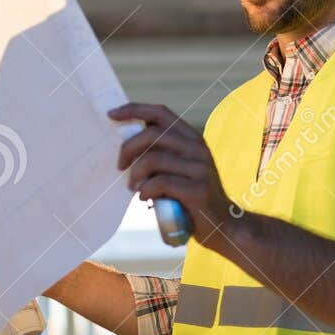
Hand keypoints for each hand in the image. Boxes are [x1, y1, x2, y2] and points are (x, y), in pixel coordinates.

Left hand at [111, 102, 239, 242]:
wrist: (222, 224)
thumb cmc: (190, 197)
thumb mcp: (178, 169)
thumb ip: (161, 154)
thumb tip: (125, 145)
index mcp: (192, 138)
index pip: (160, 113)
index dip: (134, 110)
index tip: (112, 115)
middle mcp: (198, 149)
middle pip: (152, 134)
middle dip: (128, 148)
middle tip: (120, 166)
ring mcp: (200, 168)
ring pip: (154, 159)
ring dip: (136, 174)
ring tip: (133, 187)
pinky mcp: (198, 189)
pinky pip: (162, 183)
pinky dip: (146, 190)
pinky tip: (144, 198)